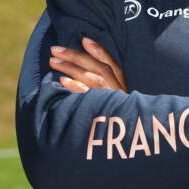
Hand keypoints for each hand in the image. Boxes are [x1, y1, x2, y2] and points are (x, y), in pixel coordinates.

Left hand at [49, 42, 173, 188]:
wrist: (134, 151)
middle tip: (54, 50)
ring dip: (71, 69)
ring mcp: (111, 104)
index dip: (98, 50)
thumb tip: (82, 75)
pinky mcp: (102, 117)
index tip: (83, 38)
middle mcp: (119, 93)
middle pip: (97, 69)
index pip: (112, 64)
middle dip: (75, 57)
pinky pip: (89, 101)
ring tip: (53, 62)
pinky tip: (62, 83)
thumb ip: (108, 87)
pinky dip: (76, 90)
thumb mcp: (119, 103)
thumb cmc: (123, 125)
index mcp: (124, 87)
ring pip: (91, 80)